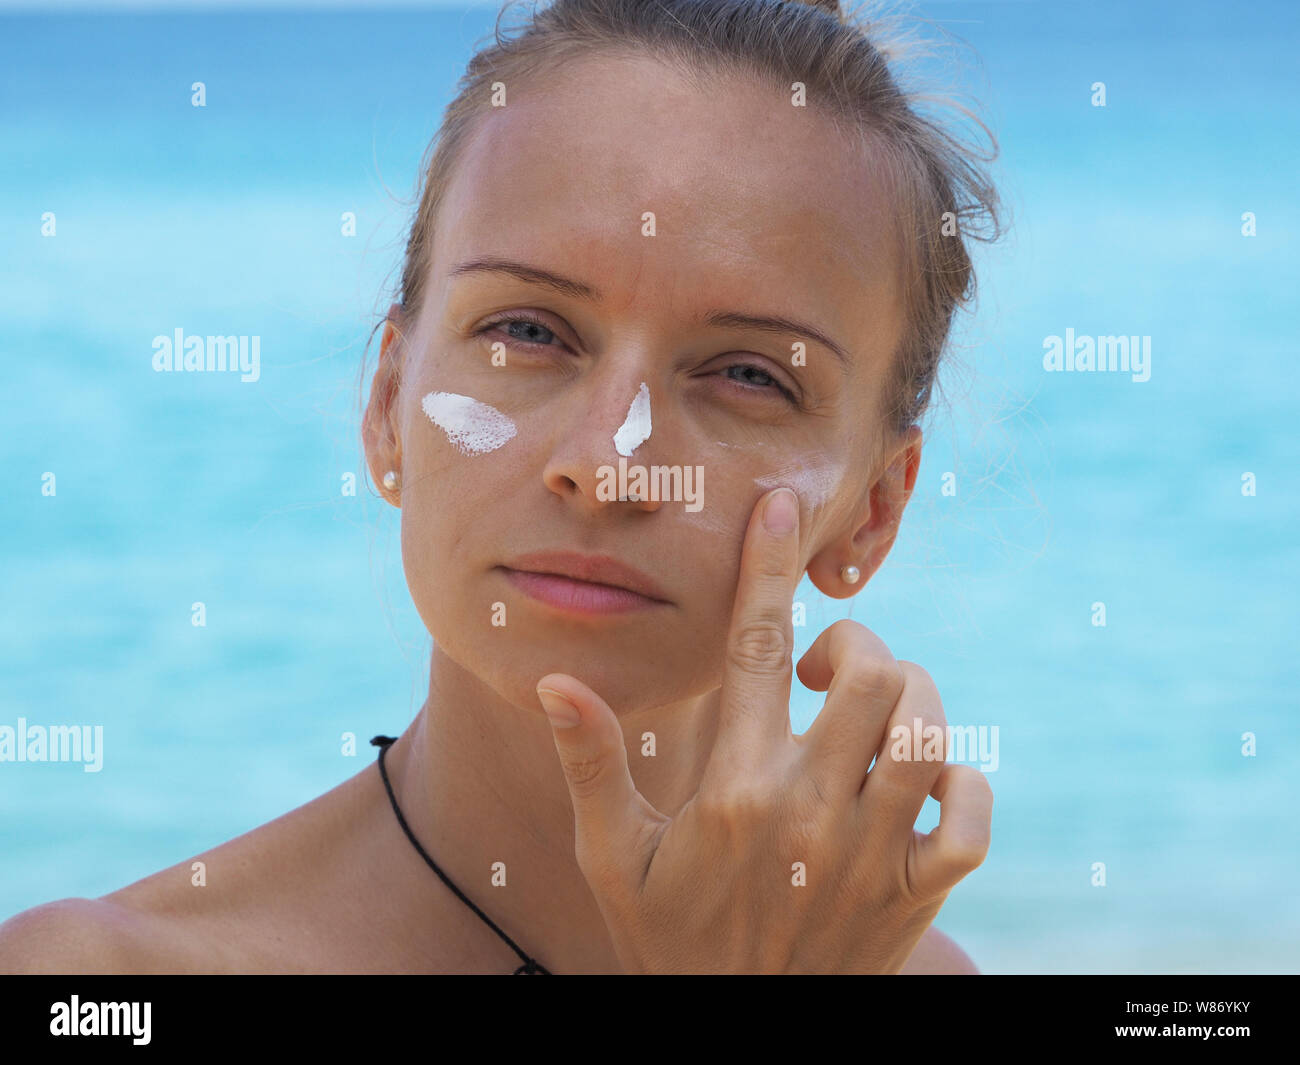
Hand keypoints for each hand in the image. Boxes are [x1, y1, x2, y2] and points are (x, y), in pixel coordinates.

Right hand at [535, 487, 992, 972]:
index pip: (754, 649)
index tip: (777, 503)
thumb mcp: (613, 859)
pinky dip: (963, 787)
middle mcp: (809, 812)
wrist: (742, 1038)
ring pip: (928, 733)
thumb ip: (592, 765)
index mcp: (734, 790)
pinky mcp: (916, 896)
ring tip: (871, 725)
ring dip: (910, 705)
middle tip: (826, 676)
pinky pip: (971, 819)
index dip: (765, 565)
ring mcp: (871, 856)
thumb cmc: (669, 941)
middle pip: (874, 674)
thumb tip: (555, 679)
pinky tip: (921, 787)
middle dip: (858, 648)